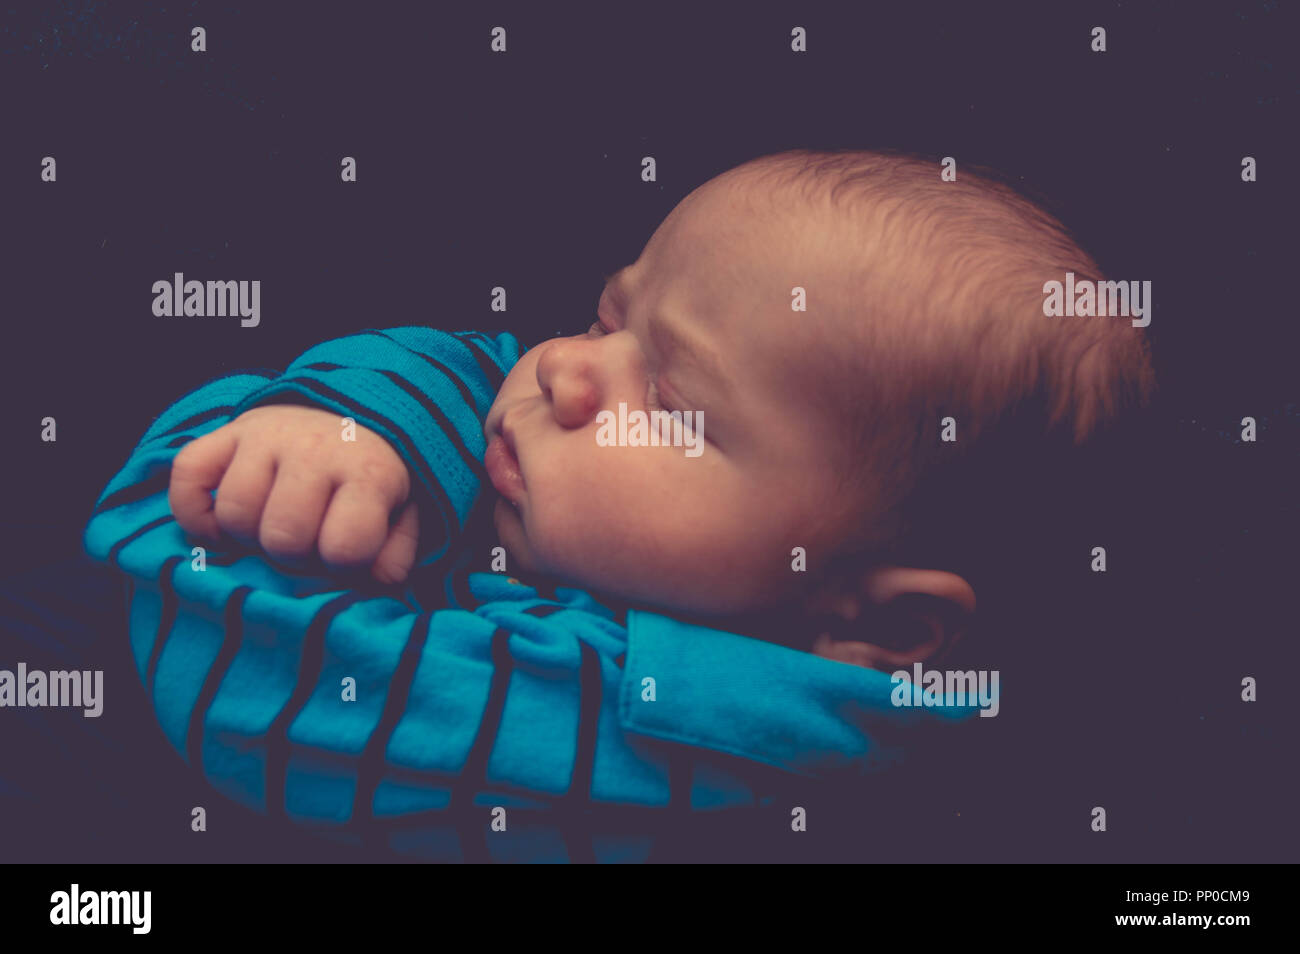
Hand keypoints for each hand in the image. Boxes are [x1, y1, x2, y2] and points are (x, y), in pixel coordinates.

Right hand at [168, 404, 420, 583]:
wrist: (351, 417)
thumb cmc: (370, 485)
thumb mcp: (400, 519)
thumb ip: (391, 558)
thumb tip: (370, 584)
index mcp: (367, 472)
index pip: (345, 546)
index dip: (342, 566)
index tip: (345, 555)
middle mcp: (314, 448)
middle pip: (282, 536)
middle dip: (292, 557)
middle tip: (306, 543)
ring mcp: (266, 435)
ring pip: (234, 514)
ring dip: (248, 537)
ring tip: (271, 527)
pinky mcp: (226, 432)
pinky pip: (186, 477)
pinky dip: (195, 512)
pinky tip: (224, 524)